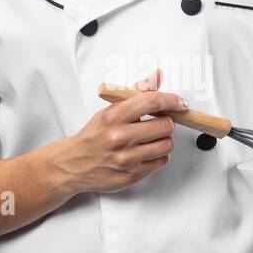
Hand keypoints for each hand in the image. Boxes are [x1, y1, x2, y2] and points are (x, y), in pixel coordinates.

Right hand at [57, 66, 188, 194]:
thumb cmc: (93, 136)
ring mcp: (126, 158)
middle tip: (158, 124)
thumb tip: (157, 78)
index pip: (152, 101)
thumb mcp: (109, 111)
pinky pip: (162, 161)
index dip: (172, 100)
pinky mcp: (132, 175)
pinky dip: (159, 156)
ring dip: (164, 140)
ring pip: (167, 144)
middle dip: (166, 123)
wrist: (72, 165)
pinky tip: (147, 152)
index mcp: (113, 116)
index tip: (180, 104)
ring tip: (151, 140)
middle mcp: (120, 137)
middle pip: (166, 125)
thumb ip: (135, 94)